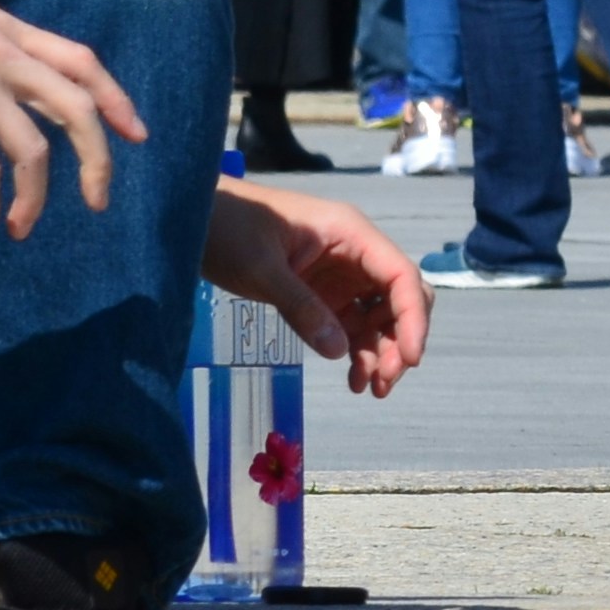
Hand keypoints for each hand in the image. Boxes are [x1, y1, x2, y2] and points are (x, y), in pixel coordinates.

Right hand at [0, 0, 142, 243]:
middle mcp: (5, 54)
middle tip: (99, 200)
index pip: (82, 62)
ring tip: (21, 230)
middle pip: (77, 107)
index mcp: (10, 31)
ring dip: (33, 198)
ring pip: (32, 149)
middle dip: (97, 158)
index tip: (135, 133)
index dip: (115, 98)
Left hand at [204, 179, 431, 397]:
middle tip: (384, 382)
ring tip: (368, 389)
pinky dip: (358, 351)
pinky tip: (352, 379)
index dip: (413, 317)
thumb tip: (339, 353)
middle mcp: (356, 253)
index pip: (400, 275)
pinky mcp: (324, 294)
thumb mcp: (261, 269)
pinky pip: (353, 325)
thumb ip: (300, 307)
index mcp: (351, 233)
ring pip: (381, 315)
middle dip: (401, 338)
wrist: (197, 219)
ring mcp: (342, 275)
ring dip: (383, 351)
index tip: (410, 358)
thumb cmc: (229, 230)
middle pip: (399, 297)